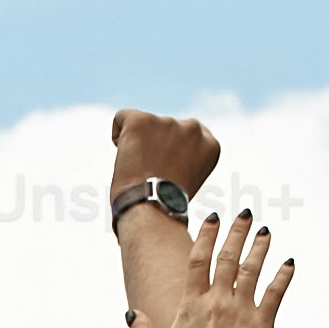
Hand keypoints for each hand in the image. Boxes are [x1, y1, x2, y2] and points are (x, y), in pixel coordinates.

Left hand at [107, 108, 221, 207]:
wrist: (151, 209)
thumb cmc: (166, 205)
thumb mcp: (189, 178)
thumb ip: (186, 157)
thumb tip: (169, 151)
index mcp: (210, 144)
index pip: (188, 136)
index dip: (173, 152)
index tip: (167, 170)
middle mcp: (194, 129)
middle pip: (166, 128)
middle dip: (157, 145)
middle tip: (151, 171)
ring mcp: (168, 122)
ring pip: (145, 125)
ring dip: (140, 144)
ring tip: (140, 169)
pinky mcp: (142, 120)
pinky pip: (122, 117)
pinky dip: (118, 134)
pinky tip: (124, 156)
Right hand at [127, 208, 293, 327]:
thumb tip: (132, 315)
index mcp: (190, 305)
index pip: (198, 258)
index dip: (207, 235)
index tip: (213, 218)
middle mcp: (216, 301)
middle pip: (228, 256)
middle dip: (237, 232)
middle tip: (245, 215)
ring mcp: (240, 311)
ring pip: (253, 269)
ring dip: (260, 247)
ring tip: (266, 231)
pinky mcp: (261, 326)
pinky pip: (276, 293)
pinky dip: (283, 276)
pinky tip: (289, 263)